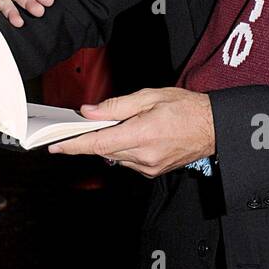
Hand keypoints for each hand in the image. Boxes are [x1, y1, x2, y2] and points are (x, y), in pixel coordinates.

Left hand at [48, 88, 214, 177]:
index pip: (97, 144)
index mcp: (140, 135)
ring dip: (111, 142)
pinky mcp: (153, 171)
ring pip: (115, 156)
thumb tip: (89, 111)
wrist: (213, 128)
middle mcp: (143, 156)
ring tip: (123, 125)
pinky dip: (124, 148)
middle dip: (93, 137)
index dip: (73, 145)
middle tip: (88, 123)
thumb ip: (116, 106)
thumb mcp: (149, 97)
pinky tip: (135, 135)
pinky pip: (128, 161)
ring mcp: (148, 167)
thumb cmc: (185, 108)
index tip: (55, 146)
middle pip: (104, 150)